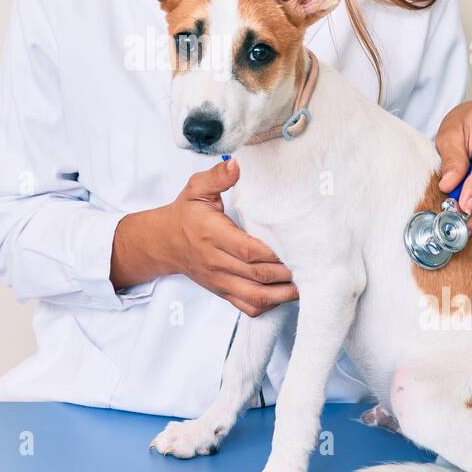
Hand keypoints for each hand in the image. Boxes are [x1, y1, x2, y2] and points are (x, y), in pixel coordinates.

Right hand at [159, 157, 297, 315]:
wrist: (164, 243)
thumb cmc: (185, 214)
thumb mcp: (196, 188)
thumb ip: (217, 176)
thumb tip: (236, 164)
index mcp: (212, 234)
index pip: (247, 250)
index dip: (273, 253)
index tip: (294, 247)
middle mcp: (216, 262)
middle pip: (257, 275)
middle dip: (285, 274)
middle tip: (308, 265)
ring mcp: (219, 280)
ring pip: (255, 296)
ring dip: (281, 294)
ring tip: (303, 284)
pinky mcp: (222, 292)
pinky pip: (248, 306)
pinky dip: (269, 305)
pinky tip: (283, 295)